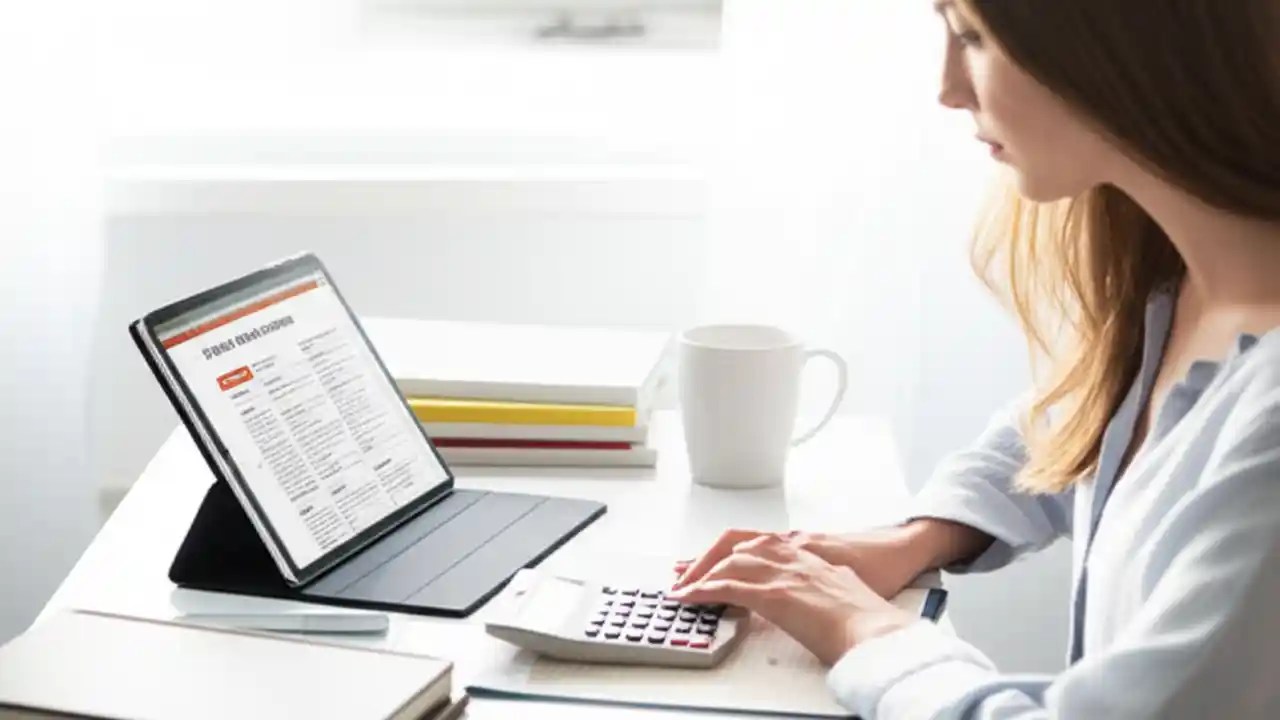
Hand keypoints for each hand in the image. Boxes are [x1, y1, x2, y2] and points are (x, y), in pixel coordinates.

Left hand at [666, 534, 917, 664]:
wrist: (884, 624)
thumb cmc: (872, 609)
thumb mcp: (842, 585)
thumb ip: (822, 582)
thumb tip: (816, 596)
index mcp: (807, 552)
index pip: (759, 542)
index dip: (731, 549)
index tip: (711, 558)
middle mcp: (793, 555)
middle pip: (737, 544)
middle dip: (708, 558)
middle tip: (684, 574)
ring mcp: (785, 573)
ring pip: (731, 561)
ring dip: (702, 574)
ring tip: (682, 589)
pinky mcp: (779, 595)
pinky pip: (731, 588)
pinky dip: (706, 591)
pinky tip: (692, 598)